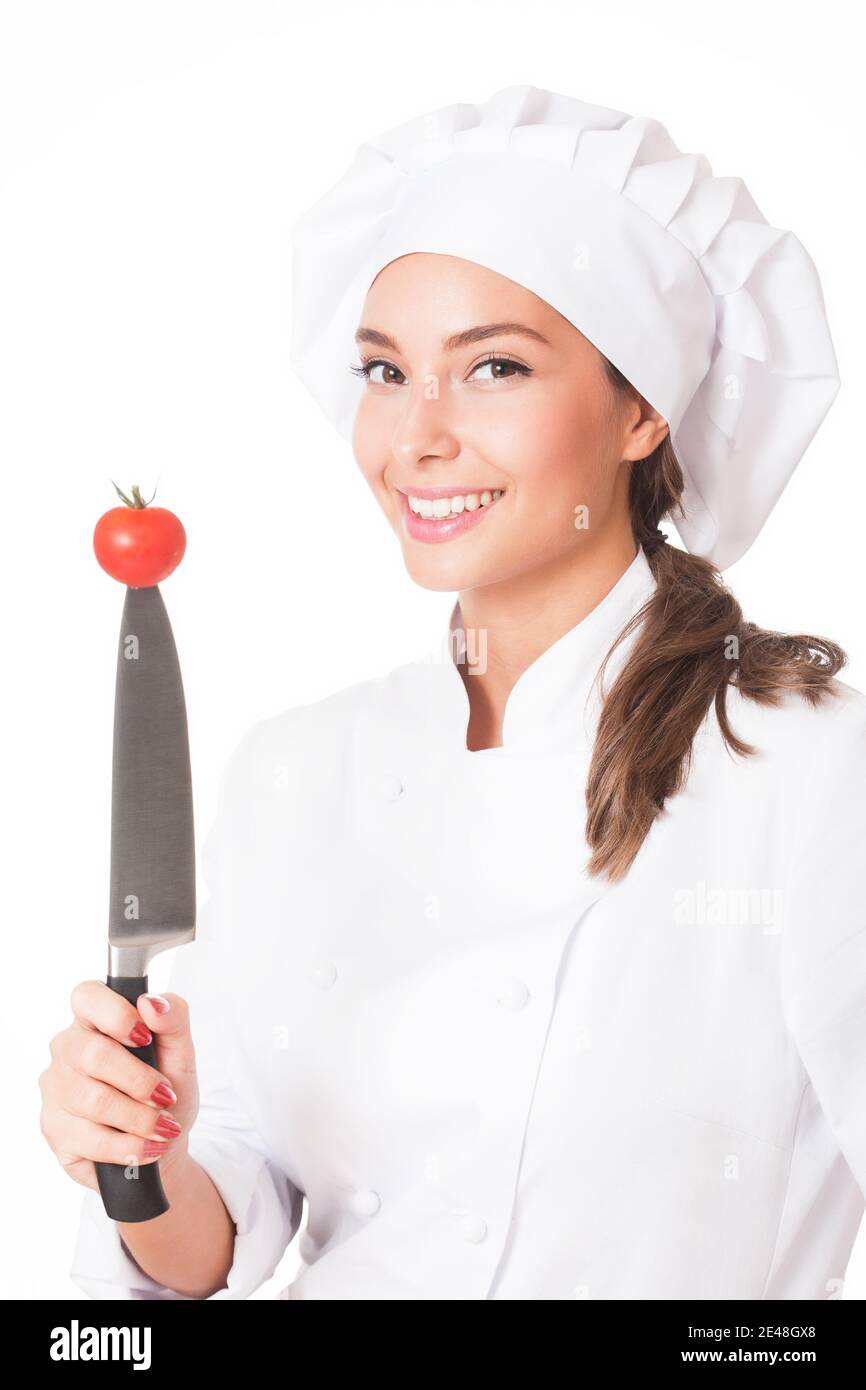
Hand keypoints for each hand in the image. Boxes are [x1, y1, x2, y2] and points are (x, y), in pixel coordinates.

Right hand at [39, 982, 199, 1193]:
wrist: (162, 1143)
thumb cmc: (166, 1090)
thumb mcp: (181, 1053)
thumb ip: (174, 1019)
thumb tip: (152, 1003)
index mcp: (94, 1020)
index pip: (86, 996)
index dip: (116, 1015)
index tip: (145, 1038)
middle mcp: (67, 1050)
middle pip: (95, 1055)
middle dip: (141, 1081)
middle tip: (166, 1097)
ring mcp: (55, 1090)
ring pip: (94, 1101)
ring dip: (140, 1119)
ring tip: (163, 1127)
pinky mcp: (54, 1130)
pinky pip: (92, 1140)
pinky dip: (130, 1146)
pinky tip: (148, 1147)